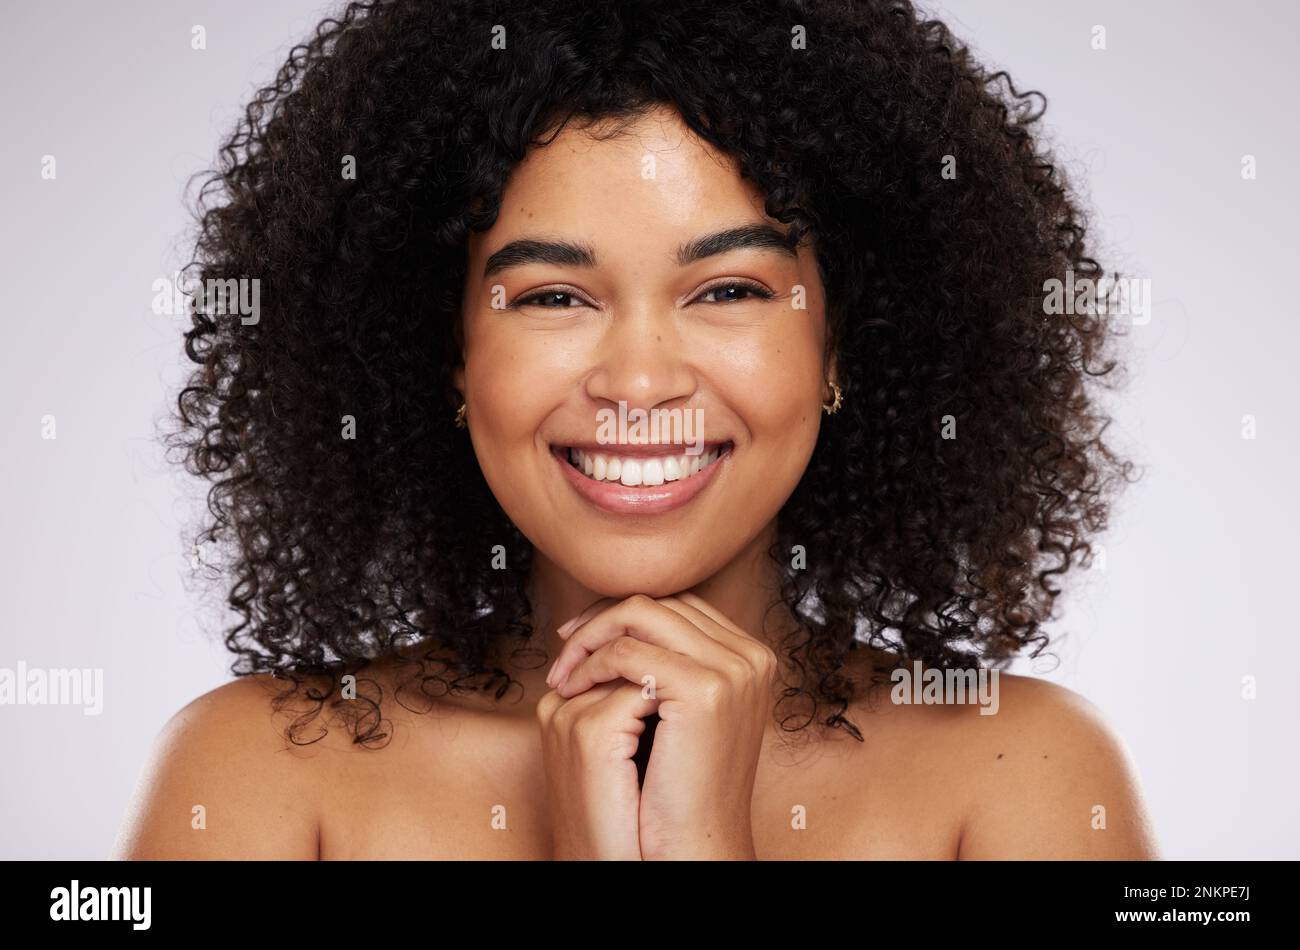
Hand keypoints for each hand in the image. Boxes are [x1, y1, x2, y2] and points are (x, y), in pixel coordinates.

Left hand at [546, 592, 776, 859]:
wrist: (694, 843)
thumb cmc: (678, 785)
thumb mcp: (682, 710)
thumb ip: (671, 661)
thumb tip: (622, 614)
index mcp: (751, 656)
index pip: (677, 605)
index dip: (623, 613)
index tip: (583, 634)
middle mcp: (752, 655)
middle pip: (660, 602)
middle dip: (603, 617)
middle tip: (564, 643)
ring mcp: (734, 670)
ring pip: (640, 614)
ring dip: (590, 638)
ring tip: (564, 671)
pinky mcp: (706, 689)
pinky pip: (628, 650)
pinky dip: (591, 663)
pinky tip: (573, 688)